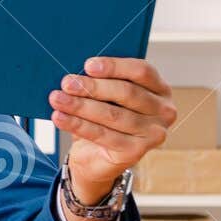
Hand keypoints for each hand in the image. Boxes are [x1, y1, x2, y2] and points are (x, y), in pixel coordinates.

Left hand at [48, 56, 176, 202]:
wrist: (97, 155)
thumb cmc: (103, 116)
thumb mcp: (106, 96)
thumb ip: (101, 81)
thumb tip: (77, 72)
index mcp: (159, 88)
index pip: (142, 71)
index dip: (114, 66)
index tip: (88, 65)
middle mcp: (163, 110)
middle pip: (127, 93)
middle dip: (93, 87)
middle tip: (67, 83)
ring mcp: (153, 133)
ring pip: (113, 114)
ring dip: (81, 106)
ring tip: (57, 99)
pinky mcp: (137, 151)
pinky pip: (103, 135)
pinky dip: (78, 124)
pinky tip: (60, 117)